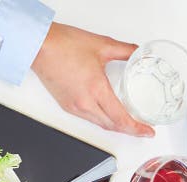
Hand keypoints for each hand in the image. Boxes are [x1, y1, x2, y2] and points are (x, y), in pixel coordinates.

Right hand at [31, 23, 153, 136]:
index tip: (148, 131)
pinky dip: (103, 121)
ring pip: (100, 124)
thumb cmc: (62, 45)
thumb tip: (139, 53)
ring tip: (130, 124)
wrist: (38, 46)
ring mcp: (74, 107)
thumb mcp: (102, 45)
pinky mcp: (67, 106)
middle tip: (143, 130)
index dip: (137, 129)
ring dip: (116, 127)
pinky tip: (109, 116)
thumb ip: (125, 50)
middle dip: (131, 131)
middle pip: (113, 126)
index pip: (121, 119)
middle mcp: (85, 103)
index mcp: (96, 90)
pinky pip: (89, 119)